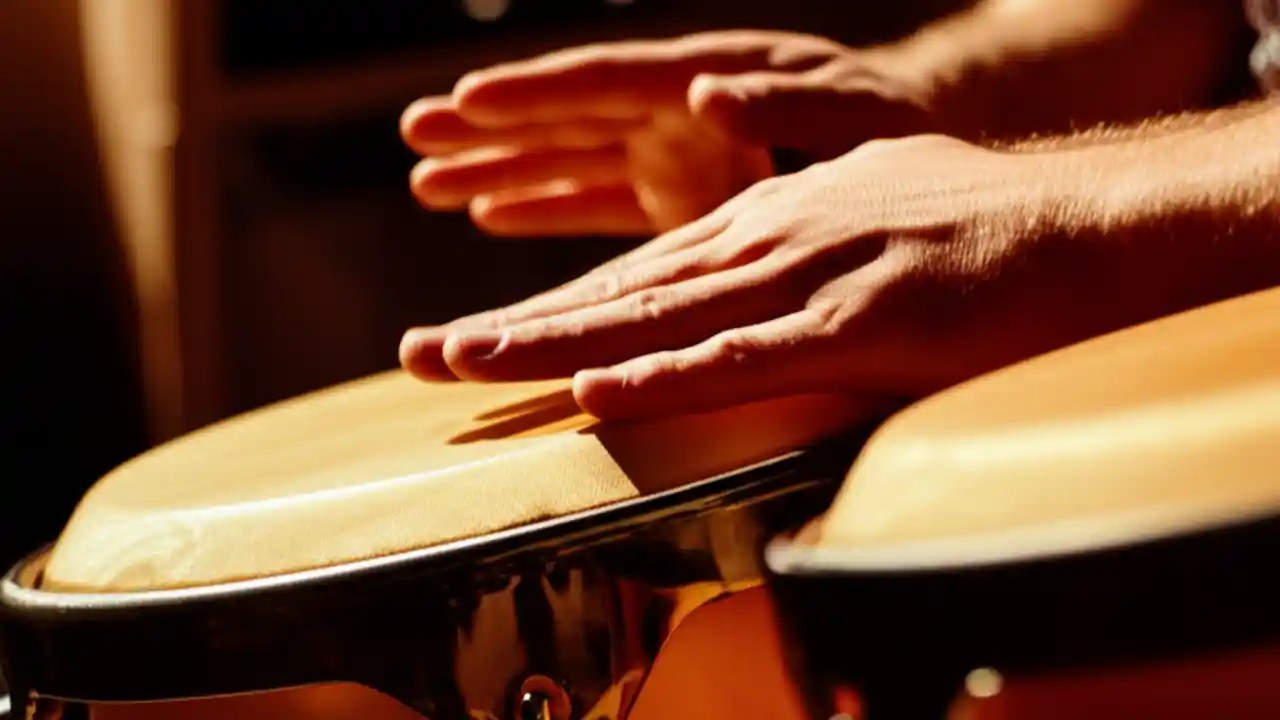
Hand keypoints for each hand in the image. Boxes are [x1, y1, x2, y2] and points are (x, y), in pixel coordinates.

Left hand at [400, 134, 1134, 417]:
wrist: (1080, 222)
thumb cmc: (971, 222)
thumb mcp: (857, 201)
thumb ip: (788, 208)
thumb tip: (735, 226)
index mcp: (761, 224)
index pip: (634, 275)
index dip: (549, 310)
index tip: (475, 341)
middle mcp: (763, 242)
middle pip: (618, 295)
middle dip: (514, 327)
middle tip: (420, 355)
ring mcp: (804, 279)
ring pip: (656, 320)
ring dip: (554, 344)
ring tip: (465, 362)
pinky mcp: (857, 323)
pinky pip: (747, 359)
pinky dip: (669, 376)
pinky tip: (601, 392)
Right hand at [401, 31, 940, 235]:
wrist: (922, 149)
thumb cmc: (895, 127)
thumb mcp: (855, 113)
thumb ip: (785, 107)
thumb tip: (702, 94)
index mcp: (711, 81)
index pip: (607, 81)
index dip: (537, 93)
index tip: (467, 100)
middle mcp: (677, 111)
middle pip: (569, 116)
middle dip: (494, 127)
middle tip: (416, 134)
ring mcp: (673, 153)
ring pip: (570, 158)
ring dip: (502, 168)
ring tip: (428, 181)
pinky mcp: (680, 194)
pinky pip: (599, 199)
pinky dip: (548, 205)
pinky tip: (493, 213)